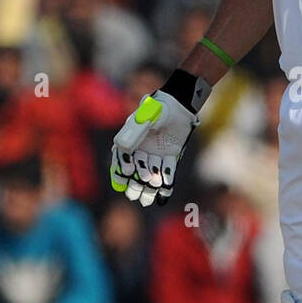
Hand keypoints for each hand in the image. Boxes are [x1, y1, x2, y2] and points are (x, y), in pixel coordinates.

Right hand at [110, 90, 198, 206]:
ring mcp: (156, 154)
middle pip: (135, 171)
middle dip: (135, 183)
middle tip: (136, 195)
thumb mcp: (147, 116)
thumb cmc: (160, 107)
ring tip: (149, 198)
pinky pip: (167, 171)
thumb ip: (135, 130)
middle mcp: (141, 150)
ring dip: (151, 186)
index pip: (121, 159)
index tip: (125, 174)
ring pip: (151, 174)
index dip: (121, 169)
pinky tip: (165, 196)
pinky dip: (167, 183)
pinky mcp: (170, 156)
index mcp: (130, 141)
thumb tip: (120, 145)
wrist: (181, 104)